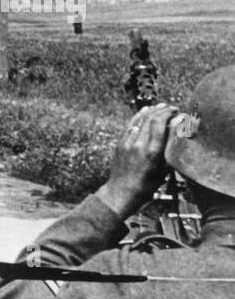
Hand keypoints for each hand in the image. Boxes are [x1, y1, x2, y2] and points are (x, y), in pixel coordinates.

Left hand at [96, 103, 177, 218]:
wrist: (122, 192)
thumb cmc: (146, 185)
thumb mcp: (164, 169)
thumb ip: (169, 149)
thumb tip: (176, 131)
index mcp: (152, 152)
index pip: (159, 124)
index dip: (168, 114)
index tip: (176, 112)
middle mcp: (139, 145)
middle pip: (150, 119)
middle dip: (162, 110)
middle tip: (171, 108)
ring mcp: (127, 144)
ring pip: (139, 120)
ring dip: (150, 111)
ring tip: (160, 106)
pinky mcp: (120, 145)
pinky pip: (130, 126)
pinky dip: (138, 117)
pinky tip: (144, 111)